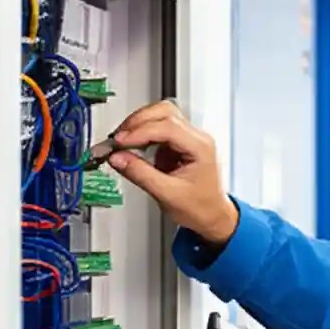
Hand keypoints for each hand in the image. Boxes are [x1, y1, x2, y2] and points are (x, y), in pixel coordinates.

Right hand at [107, 100, 238, 244]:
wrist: (212, 216)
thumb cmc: (200, 208)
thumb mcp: (167, 194)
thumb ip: (140, 174)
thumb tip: (118, 158)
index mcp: (201, 148)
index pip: (168, 127)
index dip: (140, 132)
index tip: (120, 142)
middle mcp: (197, 138)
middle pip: (165, 112)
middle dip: (137, 122)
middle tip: (118, 139)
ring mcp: (189, 138)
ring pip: (161, 115)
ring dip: (139, 125)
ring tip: (123, 142)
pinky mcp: (179, 143)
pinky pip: (158, 128)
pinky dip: (142, 133)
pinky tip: (133, 147)